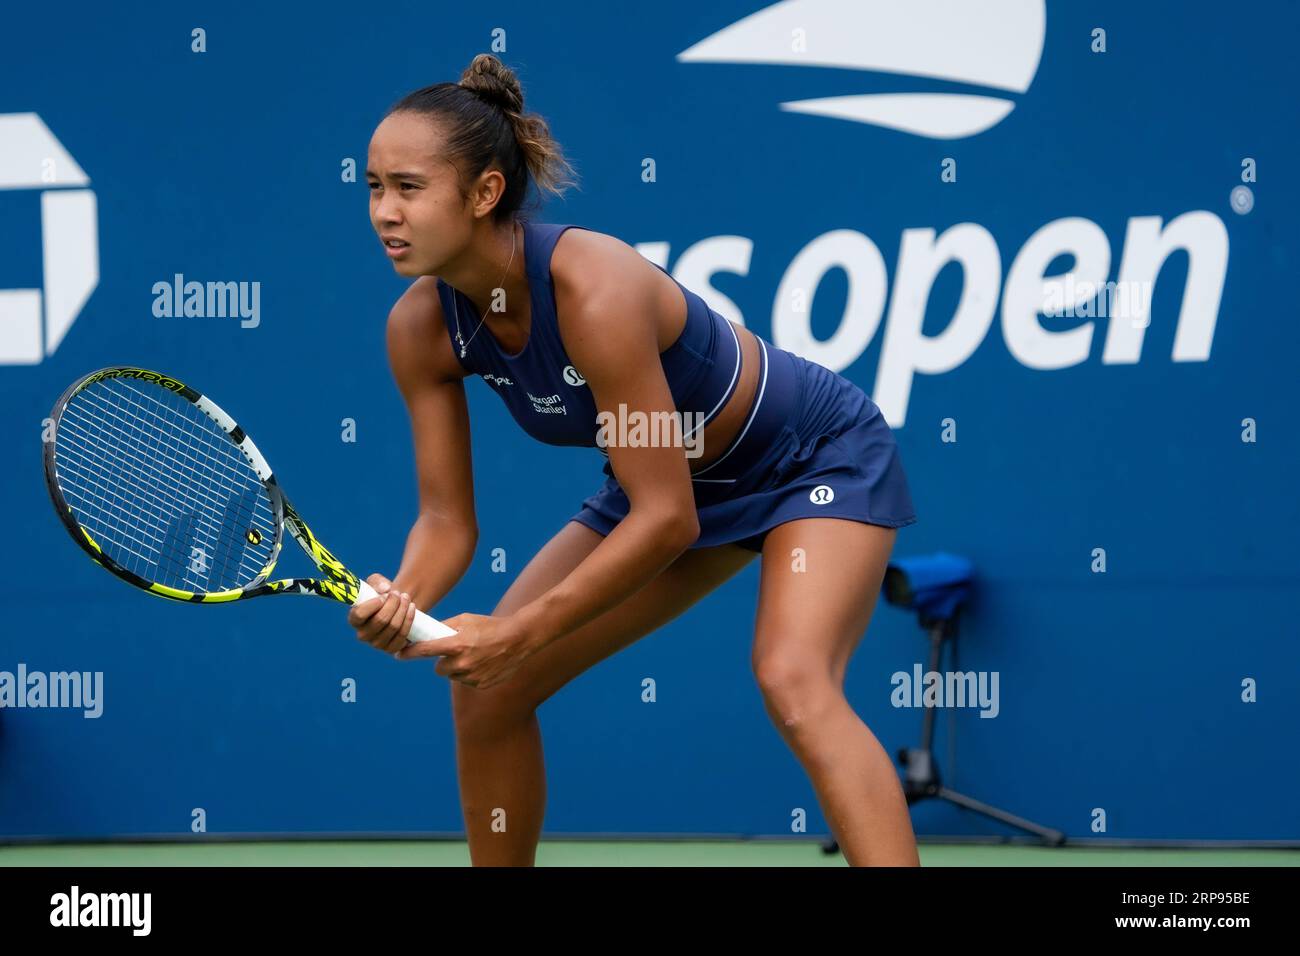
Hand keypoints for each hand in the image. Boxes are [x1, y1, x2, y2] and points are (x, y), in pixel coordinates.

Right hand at [348, 573, 416, 654]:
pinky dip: (409, 619)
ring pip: (393, 626)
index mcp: (354, 620)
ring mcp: (377, 644)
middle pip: (381, 620)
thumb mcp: (377, 583)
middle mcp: (363, 635)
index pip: (359, 615)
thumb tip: (385, 589)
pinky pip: (402, 634)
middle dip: (393, 604)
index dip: (373, 604)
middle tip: (398, 594)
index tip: (383, 595)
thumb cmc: (382, 594)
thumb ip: (377, 582)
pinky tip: (412, 608)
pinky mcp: (392, 649)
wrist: (396, 607)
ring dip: (402, 609)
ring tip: (406, 597)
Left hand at [396, 611, 537, 688]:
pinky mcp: (481, 684)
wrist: (518, 639)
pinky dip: (470, 673)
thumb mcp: (466, 620)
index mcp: (457, 645)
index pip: (425, 651)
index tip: (399, 655)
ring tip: (474, 655)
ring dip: (457, 667)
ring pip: (453, 675)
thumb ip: (446, 627)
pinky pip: (466, 680)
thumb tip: (429, 632)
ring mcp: (472, 676)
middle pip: (438, 668)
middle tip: (455, 650)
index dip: (410, 653)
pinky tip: (482, 662)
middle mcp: (462, 663)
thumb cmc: (491, 626)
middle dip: (443, 660)